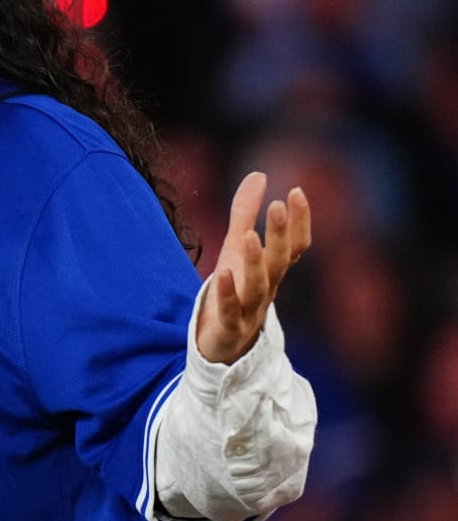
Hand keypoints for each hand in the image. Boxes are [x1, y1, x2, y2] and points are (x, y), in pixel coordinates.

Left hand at [195, 172, 311, 363]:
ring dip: (255, 261)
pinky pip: (230, 311)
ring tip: (248, 236)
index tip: (296, 191)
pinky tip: (222, 274)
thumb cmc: (233, 291)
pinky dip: (227, 294)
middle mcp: (267, 288)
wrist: (223, 345)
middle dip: (280, 235)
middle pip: (279, 261)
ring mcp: (250, 310)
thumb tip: (259, 174)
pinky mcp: (229, 328)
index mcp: (272, 270)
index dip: (299, 221)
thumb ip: (244, 214)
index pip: (295, 246)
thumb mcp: (236, 249)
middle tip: (278, 205)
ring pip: (257, 286)